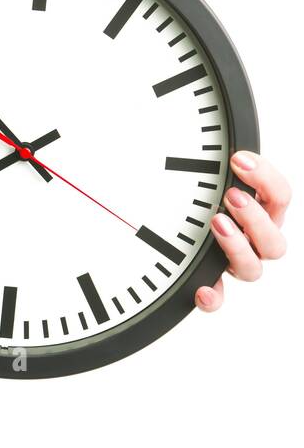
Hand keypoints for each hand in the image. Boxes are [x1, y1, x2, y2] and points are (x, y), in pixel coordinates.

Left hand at [195, 151, 290, 311]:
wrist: (167, 227)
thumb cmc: (192, 197)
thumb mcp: (206, 177)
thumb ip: (217, 166)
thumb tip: (214, 148)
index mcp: (260, 213)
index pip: (279, 197)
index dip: (266, 178)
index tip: (238, 160)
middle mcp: (253, 242)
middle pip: (275, 241)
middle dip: (256, 216)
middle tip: (231, 195)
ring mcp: (234, 264)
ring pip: (254, 269)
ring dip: (238, 247)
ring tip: (216, 223)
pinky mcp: (211, 283)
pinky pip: (218, 299)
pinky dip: (212, 297)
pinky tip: (201, 289)